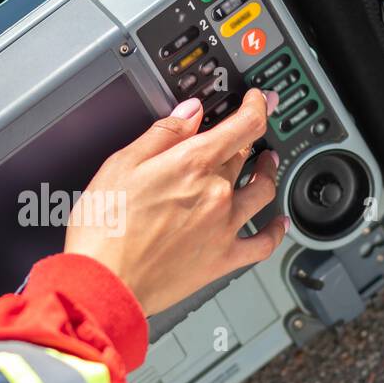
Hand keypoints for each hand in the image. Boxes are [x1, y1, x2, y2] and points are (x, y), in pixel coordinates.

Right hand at [65, 89, 288, 316]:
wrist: (105, 281)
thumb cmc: (104, 227)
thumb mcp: (122, 165)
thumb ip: (162, 135)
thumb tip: (190, 112)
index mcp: (192, 163)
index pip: (245, 124)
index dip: (259, 107)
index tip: (260, 101)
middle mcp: (217, 192)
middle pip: (246, 155)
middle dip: (248, 140)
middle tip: (245, 135)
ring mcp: (224, 226)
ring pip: (263, 191)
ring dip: (268, 174)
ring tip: (266, 167)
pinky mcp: (223, 258)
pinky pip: (263, 243)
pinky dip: (276, 230)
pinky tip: (279, 223)